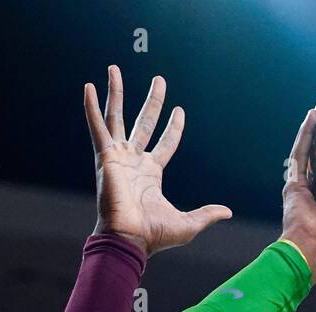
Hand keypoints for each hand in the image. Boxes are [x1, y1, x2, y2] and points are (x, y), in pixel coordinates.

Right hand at [83, 65, 230, 255]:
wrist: (128, 239)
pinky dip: (91, 107)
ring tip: (114, 69)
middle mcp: (133, 162)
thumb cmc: (153, 236)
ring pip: (116, 117)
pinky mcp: (104, 157)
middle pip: (143, 123)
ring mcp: (117, 157)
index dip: (173, 128)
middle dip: (152, 102)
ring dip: (115, 93)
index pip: (165, 143)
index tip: (179, 110)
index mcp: (151, 175)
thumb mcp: (188, 224)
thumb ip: (206, 214)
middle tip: (159, 80)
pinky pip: (97, 126)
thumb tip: (228, 212)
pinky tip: (88, 87)